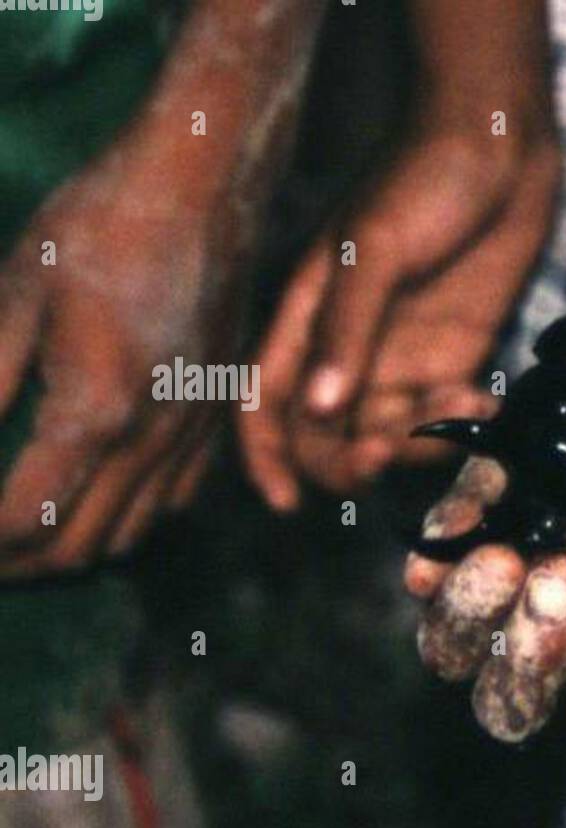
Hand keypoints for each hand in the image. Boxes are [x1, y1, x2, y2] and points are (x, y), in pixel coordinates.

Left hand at [0, 146, 236, 577]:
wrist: (203, 192)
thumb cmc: (101, 228)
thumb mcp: (14, 298)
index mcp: (96, 412)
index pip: (27, 521)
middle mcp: (152, 441)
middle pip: (81, 547)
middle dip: (16, 566)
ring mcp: (192, 435)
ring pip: (132, 535)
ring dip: (70, 552)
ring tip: (20, 543)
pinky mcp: (215, 420)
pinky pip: (174, 502)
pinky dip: (127, 523)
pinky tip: (97, 502)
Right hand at [242, 126, 561, 507]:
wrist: (501, 145)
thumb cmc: (423, 177)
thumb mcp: (375, 248)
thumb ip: (345, 328)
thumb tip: (317, 407)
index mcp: (305, 318)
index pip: (265, 403)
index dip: (266, 457)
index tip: (287, 503)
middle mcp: (349, 350)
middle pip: (327, 435)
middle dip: (349, 462)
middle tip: (387, 456)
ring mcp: (404, 357)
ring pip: (391, 435)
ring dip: (419, 445)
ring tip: (457, 411)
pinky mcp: (457, 358)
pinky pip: (447, 418)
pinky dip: (461, 425)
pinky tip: (484, 403)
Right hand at [404, 456, 565, 741]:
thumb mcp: (520, 461)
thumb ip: (474, 507)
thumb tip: (426, 568)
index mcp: (496, 618)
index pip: (454, 653)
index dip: (466, 619)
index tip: (497, 555)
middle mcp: (559, 661)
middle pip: (516, 712)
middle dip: (534, 649)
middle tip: (562, 574)